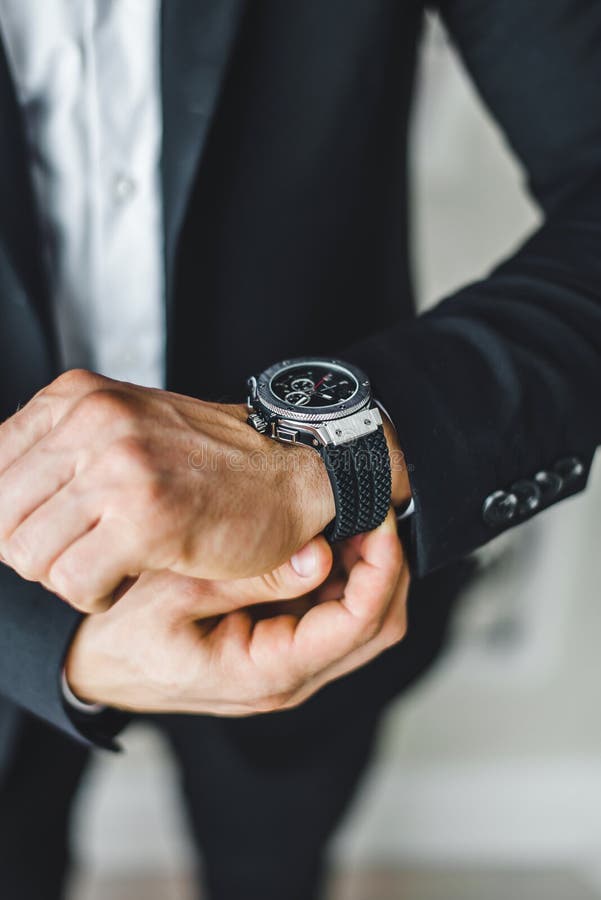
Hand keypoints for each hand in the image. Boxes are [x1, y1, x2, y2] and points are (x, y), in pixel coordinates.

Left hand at [0, 369, 334, 611]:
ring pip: (26, 554)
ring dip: (65, 574)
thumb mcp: (122, 428)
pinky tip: (130, 575)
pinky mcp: (146, 520)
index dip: (12, 515)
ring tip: (110, 561)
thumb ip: (57, 451)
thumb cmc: (209, 462)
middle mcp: (92, 422)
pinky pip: (72, 582)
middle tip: (84, 550)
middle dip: (34, 550)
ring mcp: (119, 469)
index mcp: (77, 397)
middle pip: (0, 517)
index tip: (52, 528)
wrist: (291, 474)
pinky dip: (95, 594)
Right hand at [65, 510, 408, 714]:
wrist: (92, 668)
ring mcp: (289, 668)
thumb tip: (319, 555)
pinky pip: (335, 617)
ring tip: (349, 518)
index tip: (377, 518)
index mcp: (267, 673)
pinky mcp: (282, 650)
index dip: (382, 569)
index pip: (359, 625)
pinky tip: (324, 539)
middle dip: (387, 568)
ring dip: (369, 571)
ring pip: (365, 623)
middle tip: (371, 510)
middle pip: (378, 628)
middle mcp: (290, 680)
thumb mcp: (173, 595)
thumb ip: (249, 579)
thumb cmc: (121, 636)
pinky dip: (345, 578)